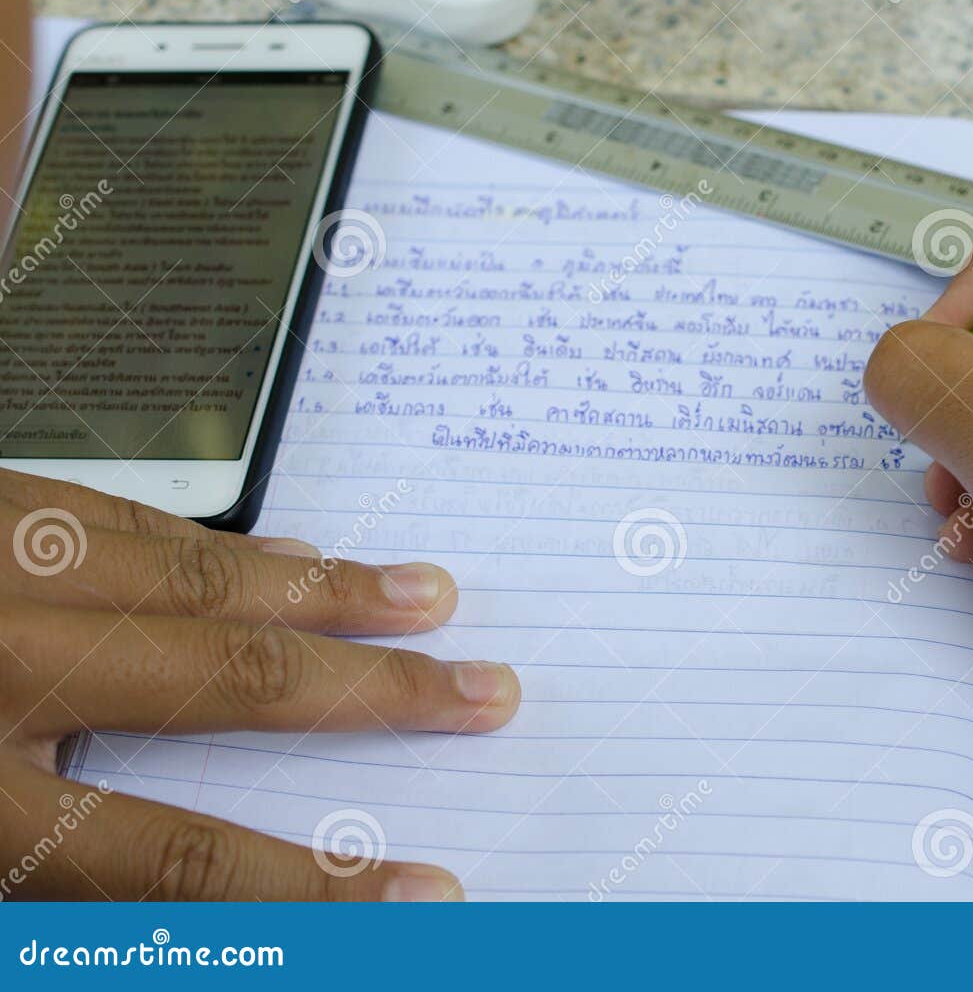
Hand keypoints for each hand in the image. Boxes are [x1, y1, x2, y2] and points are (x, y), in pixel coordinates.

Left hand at [0, 470, 519, 899]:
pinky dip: (222, 541)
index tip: (419, 893)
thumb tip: (199, 902)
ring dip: (327, 590)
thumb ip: (48, 889)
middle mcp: (2, 667)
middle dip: (377, 689)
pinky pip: (126, 516)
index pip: (176, 861)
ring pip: (196, 575)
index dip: (311, 886)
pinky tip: (287, 552)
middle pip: (232, 681)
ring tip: (423, 597)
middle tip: (478, 692)